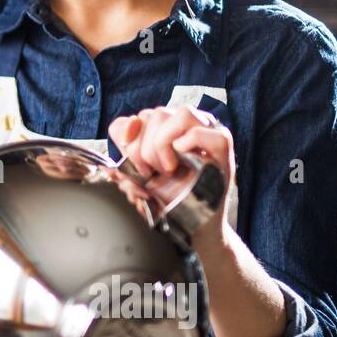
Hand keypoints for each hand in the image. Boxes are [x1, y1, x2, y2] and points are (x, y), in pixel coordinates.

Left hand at [107, 106, 234, 234]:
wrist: (197, 221)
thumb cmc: (172, 199)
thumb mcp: (141, 181)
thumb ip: (126, 166)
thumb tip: (115, 157)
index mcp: (164, 129)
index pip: (137, 118)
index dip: (125, 131)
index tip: (126, 154)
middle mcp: (184, 124)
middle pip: (152, 115)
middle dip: (144, 149)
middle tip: (154, 173)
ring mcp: (205, 129)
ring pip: (169, 114)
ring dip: (160, 146)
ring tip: (168, 170)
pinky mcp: (221, 142)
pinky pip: (196, 131)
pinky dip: (184, 144)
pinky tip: (182, 162)